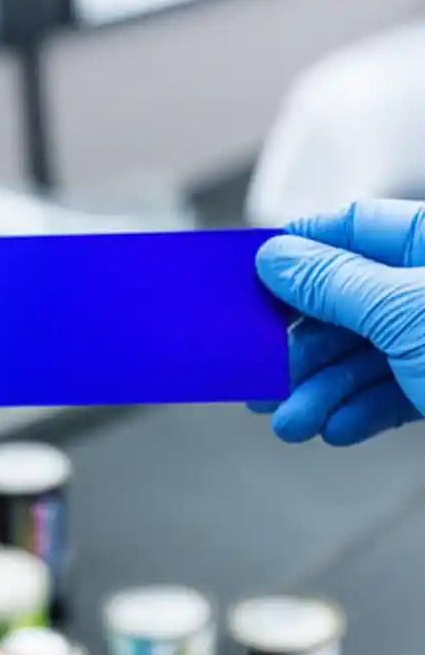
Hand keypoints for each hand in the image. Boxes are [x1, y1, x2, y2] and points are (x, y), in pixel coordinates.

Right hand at [254, 199, 424, 444]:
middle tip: (263, 376)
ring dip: (321, 391)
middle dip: (302, 347)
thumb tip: (276, 256)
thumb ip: (333, 281)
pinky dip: (360, 411)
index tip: (251, 280)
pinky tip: (338, 427)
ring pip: (364, 354)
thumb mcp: (404, 311)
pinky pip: (392, 391)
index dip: (298, 252)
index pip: (353, 228)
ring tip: (295, 421)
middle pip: (347, 301)